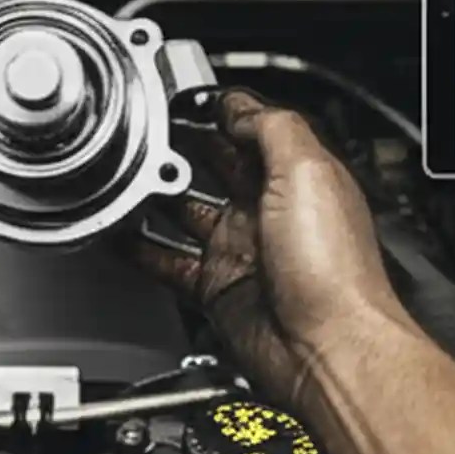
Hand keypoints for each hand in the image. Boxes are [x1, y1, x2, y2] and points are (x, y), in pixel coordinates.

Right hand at [132, 91, 404, 405]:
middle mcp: (268, 212)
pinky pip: (169, 263)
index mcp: (296, 178)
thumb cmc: (335, 272)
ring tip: (123, 179)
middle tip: (143, 134)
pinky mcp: (218, 290)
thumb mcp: (308, 172)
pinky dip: (140, 250)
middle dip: (179, 148)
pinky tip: (120, 236)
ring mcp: (240, 251)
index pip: (250, 129)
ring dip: (153, 197)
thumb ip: (270, 129)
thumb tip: (235, 106)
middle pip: (213, 167)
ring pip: (184, 213)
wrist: (328, 352)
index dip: (215, 111)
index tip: (179, 101)